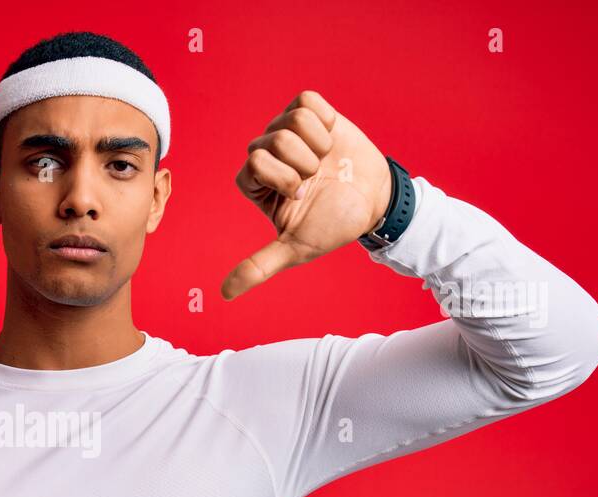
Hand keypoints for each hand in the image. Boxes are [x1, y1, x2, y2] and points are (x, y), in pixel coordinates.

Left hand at [221, 90, 393, 300]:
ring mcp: (289, 132)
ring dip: (318, 144)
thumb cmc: (331, 226)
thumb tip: (224, 294)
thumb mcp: (294, 249)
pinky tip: (331, 140)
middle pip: (275, 140)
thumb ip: (258, 266)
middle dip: (303, 164)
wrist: (373, 204)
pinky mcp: (312, 114)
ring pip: (292, 120)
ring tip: (325, 161)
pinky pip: (306, 100)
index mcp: (256, 182)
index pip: (255, 164)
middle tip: (316, 179)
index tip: (301, 196)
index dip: (284, 179)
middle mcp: (268, 153)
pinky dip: (325, 120)